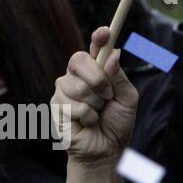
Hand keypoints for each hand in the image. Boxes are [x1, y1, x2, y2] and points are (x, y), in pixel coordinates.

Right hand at [53, 26, 140, 167]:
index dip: (99, 38)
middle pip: (78, 60)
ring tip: (96, 114)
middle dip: (98, 79)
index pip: (94, 48)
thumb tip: (113, 53)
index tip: (106, 31)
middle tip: (108, 96)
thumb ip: (118, 76)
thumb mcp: (127, 99)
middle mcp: (76, 77)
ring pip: (77, 86)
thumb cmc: (117, 124)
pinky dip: (87, 117)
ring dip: (94, 103)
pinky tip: (87, 123)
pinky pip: (73, 105)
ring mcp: (63, 91)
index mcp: (95, 71)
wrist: (107, 151)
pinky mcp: (55, 107)